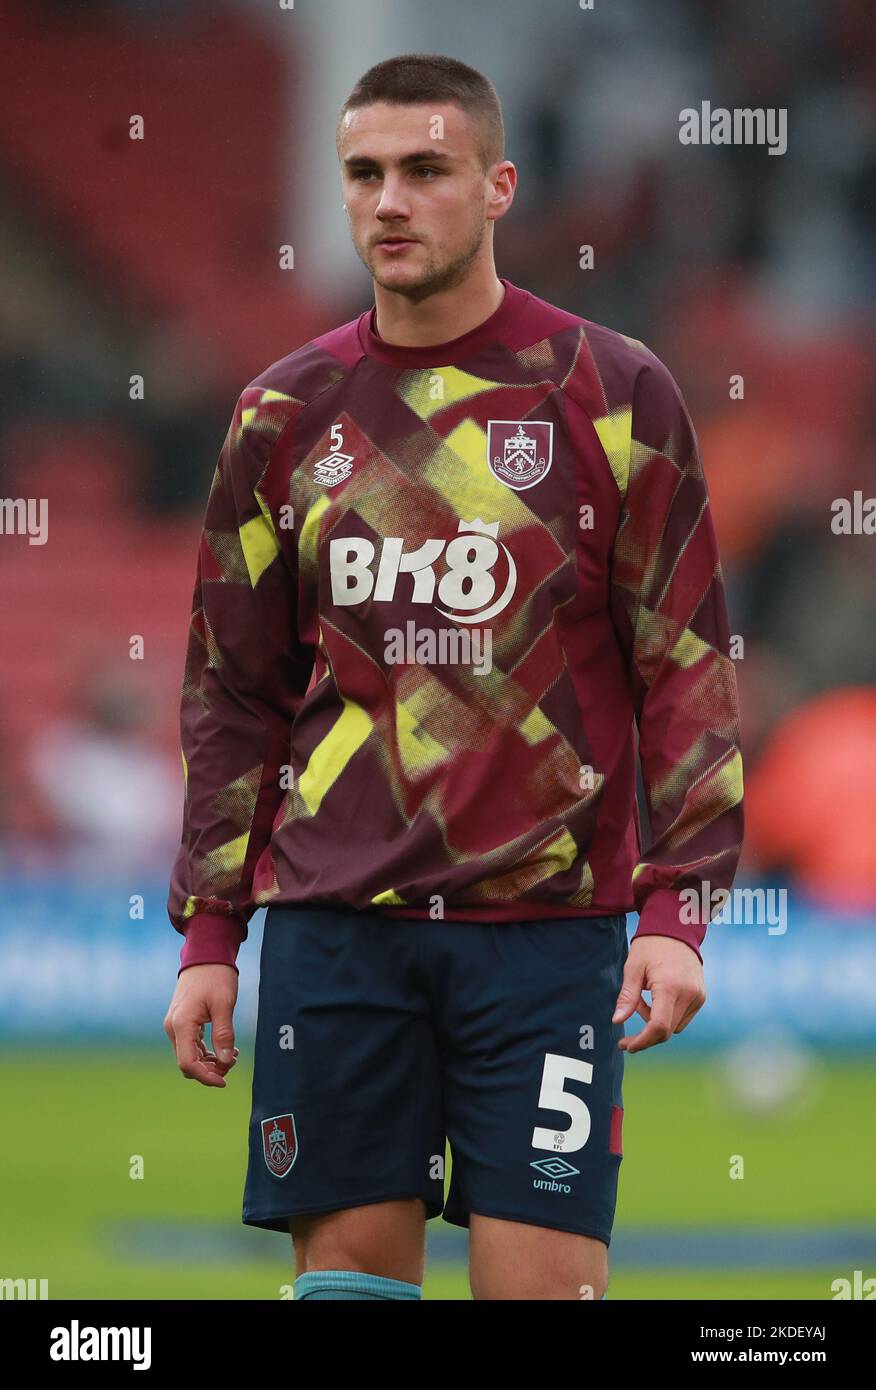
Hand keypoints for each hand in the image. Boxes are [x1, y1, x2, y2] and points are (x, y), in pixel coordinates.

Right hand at [163, 964, 239, 1086]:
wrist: (205, 955)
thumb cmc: (216, 976)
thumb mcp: (224, 1004)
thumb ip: (224, 1034)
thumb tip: (226, 1061)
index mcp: (181, 1024)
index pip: (188, 1063)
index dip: (206, 1077)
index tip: (224, 1081)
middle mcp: (174, 1027)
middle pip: (188, 1063)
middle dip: (210, 1069)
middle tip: (233, 1060)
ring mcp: (175, 1025)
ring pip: (189, 1055)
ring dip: (209, 1061)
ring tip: (232, 1053)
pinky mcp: (181, 1022)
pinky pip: (191, 1045)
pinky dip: (206, 1051)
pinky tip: (224, 1047)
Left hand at [612, 935, 705, 1052]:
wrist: (676, 929)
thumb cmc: (651, 946)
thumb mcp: (633, 968)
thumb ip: (627, 997)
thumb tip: (617, 1021)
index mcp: (671, 987)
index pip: (659, 1026)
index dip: (642, 1041)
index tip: (627, 1045)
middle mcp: (689, 994)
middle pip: (667, 1030)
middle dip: (645, 1033)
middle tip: (626, 1025)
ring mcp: (698, 996)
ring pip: (674, 1026)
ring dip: (656, 1022)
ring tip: (643, 999)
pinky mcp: (701, 997)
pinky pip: (683, 1018)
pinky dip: (667, 1015)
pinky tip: (656, 998)